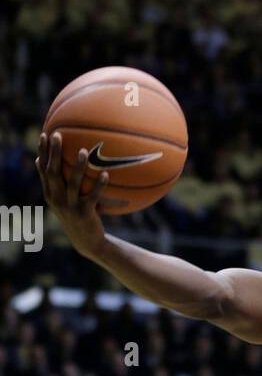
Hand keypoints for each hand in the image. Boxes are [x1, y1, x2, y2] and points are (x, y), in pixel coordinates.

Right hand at [35, 132, 110, 258]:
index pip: (44, 168)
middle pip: (53, 172)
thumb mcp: (65, 199)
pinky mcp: (84, 213)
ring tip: (83, 151)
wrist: (87, 241)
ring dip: (78, 167)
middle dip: (55, 153)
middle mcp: (57, 199)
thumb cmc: (77, 215)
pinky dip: (99, 185)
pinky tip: (105, 174)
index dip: (43, 151)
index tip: (44, 134)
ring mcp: (70, 207)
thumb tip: (45, 161)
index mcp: (51, 193)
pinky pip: (93, 197)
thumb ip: (58, 182)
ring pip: (72, 184)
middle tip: (58, 135)